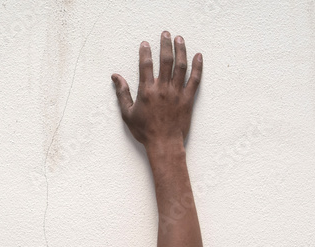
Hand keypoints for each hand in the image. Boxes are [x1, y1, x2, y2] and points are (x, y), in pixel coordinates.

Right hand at [112, 32, 201, 147]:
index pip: (146, 65)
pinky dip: (197, 67)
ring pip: (180, 66)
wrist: (164, 144)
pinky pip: (195, 80)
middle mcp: (162, 88)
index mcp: (147, 91)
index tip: (145, 43)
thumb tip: (115, 76)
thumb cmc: (145, 131)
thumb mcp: (128, 113)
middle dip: (165, 44)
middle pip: (165, 60)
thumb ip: (122, 93)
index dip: (145, 52)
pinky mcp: (188, 99)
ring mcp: (177, 93)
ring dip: (180, 50)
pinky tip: (198, 56)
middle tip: (165, 33)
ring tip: (180, 39)